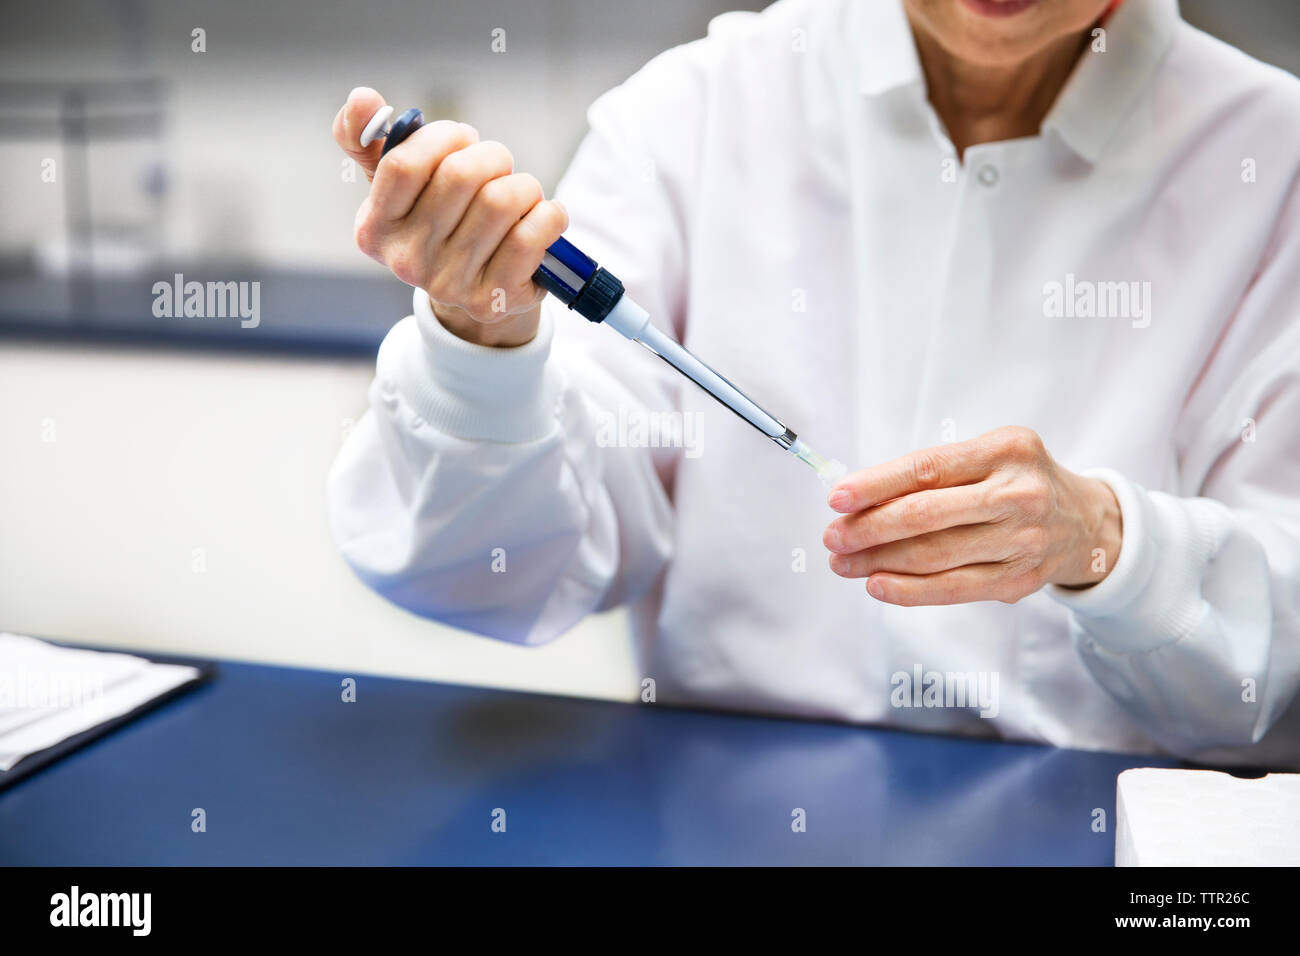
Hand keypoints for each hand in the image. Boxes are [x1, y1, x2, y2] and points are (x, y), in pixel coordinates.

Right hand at [332, 87, 567, 346]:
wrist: (474, 297)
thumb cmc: (439, 226)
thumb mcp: (398, 190)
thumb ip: (370, 141)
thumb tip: (361, 97)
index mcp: (375, 228)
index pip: (404, 163)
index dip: (443, 136)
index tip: (463, 137)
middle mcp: (407, 260)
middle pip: (460, 176)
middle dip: (492, 156)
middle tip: (498, 164)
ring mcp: (450, 283)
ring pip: (501, 201)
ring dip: (523, 185)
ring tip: (521, 194)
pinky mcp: (493, 298)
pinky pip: (531, 236)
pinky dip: (548, 215)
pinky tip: (542, 217)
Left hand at [823, 426, 1121, 605]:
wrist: (1085, 521)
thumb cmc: (1016, 482)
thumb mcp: (987, 456)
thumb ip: (934, 473)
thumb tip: (859, 499)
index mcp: (1006, 449)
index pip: (927, 468)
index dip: (876, 485)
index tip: (837, 498)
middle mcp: (1019, 493)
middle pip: (927, 515)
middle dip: (869, 529)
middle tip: (832, 537)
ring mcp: (1023, 539)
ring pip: (935, 555)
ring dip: (878, 562)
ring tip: (843, 562)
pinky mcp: (1020, 579)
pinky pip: (954, 588)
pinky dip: (909, 590)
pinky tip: (876, 585)